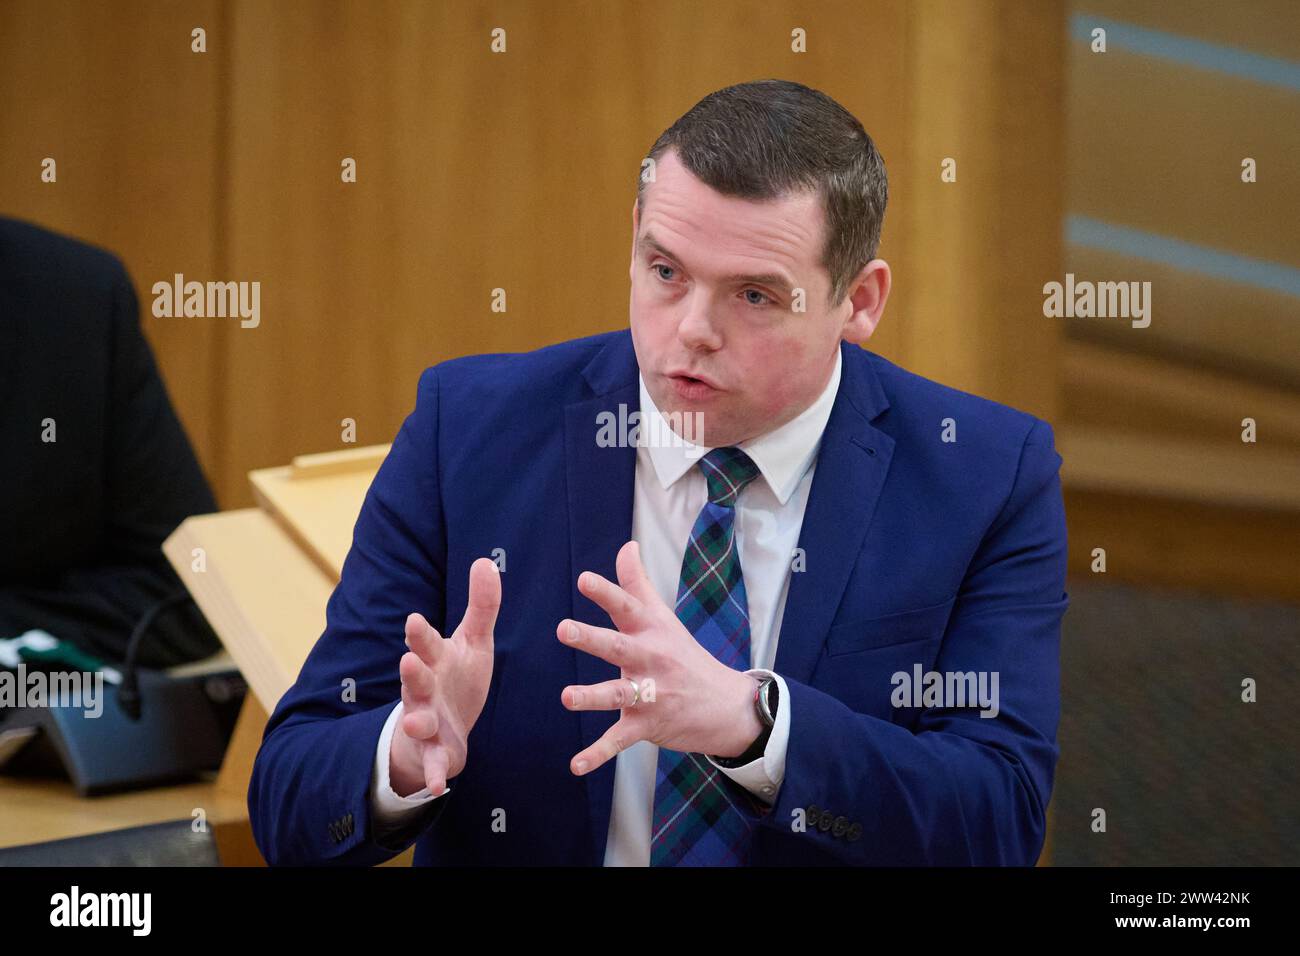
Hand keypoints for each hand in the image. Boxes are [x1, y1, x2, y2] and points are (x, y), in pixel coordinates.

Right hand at [390, 557, 500, 796]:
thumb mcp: (472, 643)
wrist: (444, 729)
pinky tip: (438, 786)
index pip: (426, 644)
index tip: (415, 620)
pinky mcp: (435, 752)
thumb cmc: (456, 678)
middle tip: (408, 661)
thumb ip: (481, 606)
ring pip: (418, 719)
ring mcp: (426, 722)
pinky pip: (433, 764)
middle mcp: (424, 690)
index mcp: (434, 661)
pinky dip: (434, 774)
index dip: (420, 634)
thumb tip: (484, 560)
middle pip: (415, 680)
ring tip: (419, 719)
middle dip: (411, 672)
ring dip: (417, 719)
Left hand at [557, 540, 762, 775]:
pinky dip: (598, 754)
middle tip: (564, 629)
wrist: (726, 705)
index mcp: (650, 632)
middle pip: (618, 646)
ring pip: (617, 695)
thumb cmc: (685, 656)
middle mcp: (649, 660)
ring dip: (592, 696)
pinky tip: (576, 765)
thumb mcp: (663, 618)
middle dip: (591, 638)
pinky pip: (619, 741)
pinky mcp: (647, 725)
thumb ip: (637, 583)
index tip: (584, 580)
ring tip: (567, 697)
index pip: (626, 607)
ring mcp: (649, 694)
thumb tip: (626, 545)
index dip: (606, 593)